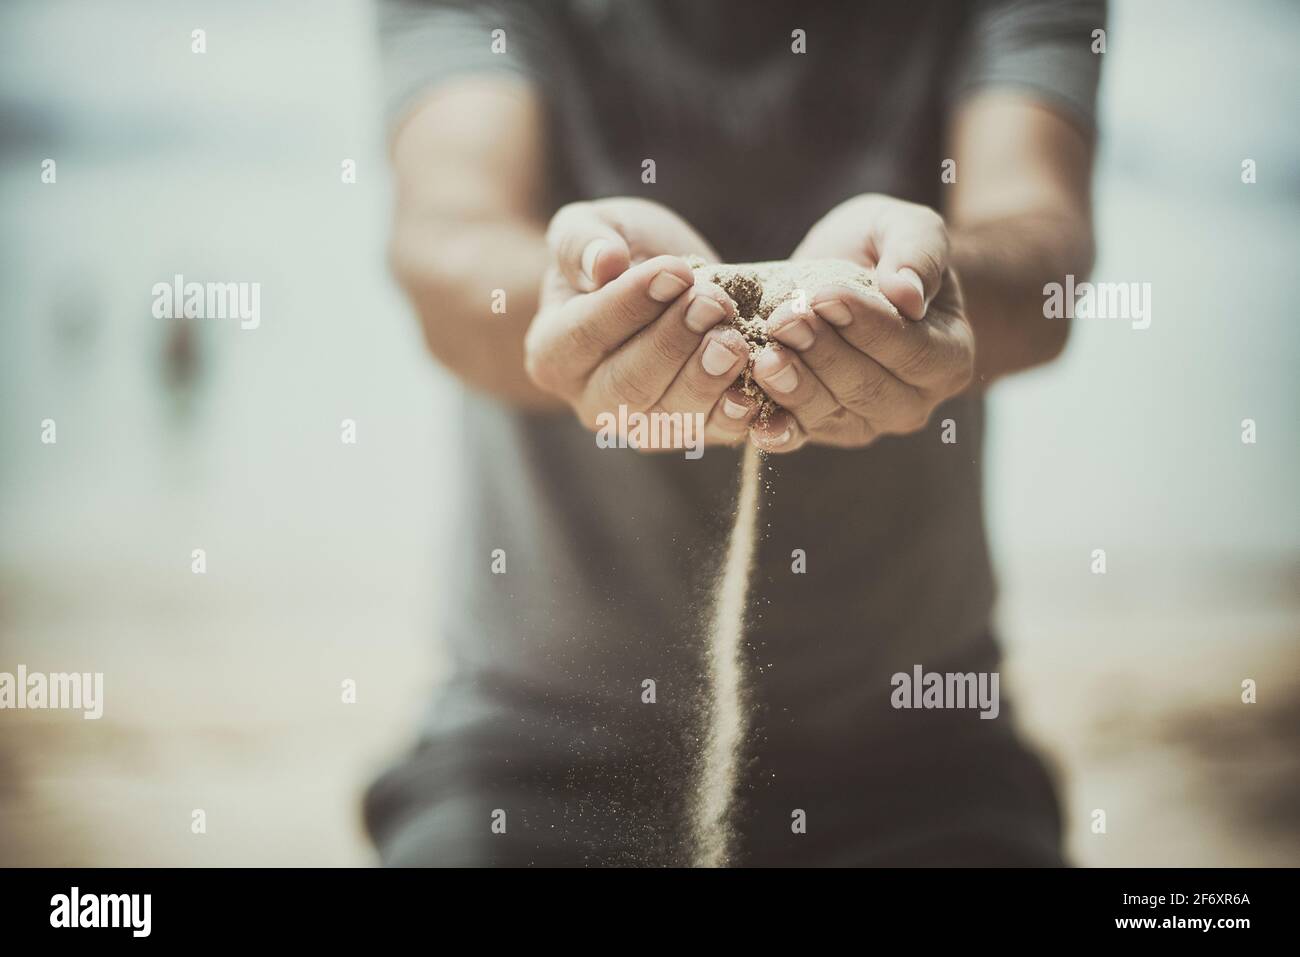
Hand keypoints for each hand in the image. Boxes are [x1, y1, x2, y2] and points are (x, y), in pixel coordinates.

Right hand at [525, 198, 762, 449]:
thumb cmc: (621, 252)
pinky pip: (714, 433)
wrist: (670, 285)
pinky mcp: (690, 433)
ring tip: (735, 338)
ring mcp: (641, 425)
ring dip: (707, 377)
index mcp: (553, 353)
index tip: (675, 271)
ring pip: (672, 417)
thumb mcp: (594, 227)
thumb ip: (582, 241)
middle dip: (674, 343)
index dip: (631, 305)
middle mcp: (591, 401)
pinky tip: (758, 384)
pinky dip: (739, 412)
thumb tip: (603, 263)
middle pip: (629, 385)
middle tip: (713, 303)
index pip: (586, 335)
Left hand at [748, 194, 974, 451]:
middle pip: (866, 389)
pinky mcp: (819, 430)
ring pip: (828, 414)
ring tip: (764, 354)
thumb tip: (908, 295)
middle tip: (784, 319)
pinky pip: (795, 436)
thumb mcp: (908, 228)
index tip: (823, 295)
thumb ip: (919, 251)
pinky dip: (773, 428)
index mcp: (947, 358)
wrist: (840, 276)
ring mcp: (864, 424)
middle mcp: (911, 403)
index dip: (865, 325)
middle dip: (822, 354)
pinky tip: (751, 417)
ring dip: (793, 385)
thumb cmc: (881, 250)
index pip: (910, 350)